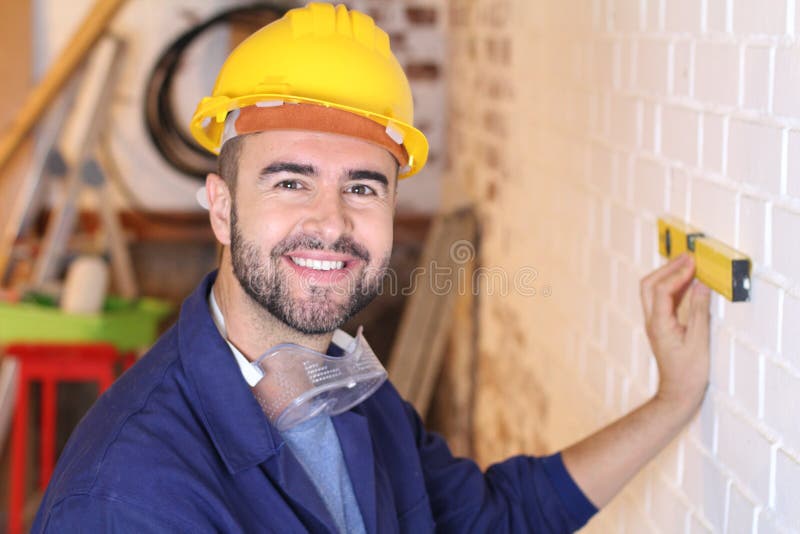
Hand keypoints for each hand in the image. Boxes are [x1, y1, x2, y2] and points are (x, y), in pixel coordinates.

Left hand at [640, 253, 710, 411]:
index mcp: (659, 324)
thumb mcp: (699, 340)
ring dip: (668, 275)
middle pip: (649, 285)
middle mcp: (652, 321)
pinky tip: (687, 284)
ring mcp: (654, 324)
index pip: (661, 290)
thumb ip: (699, 311)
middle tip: (687, 257)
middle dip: (667, 268)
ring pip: (652, 292)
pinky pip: (662, 300)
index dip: (677, 273)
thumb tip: (701, 285)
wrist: (678, 393)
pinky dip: (673, 287)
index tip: (693, 262)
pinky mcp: (661, 327)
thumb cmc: (689, 372)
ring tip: (688, 265)